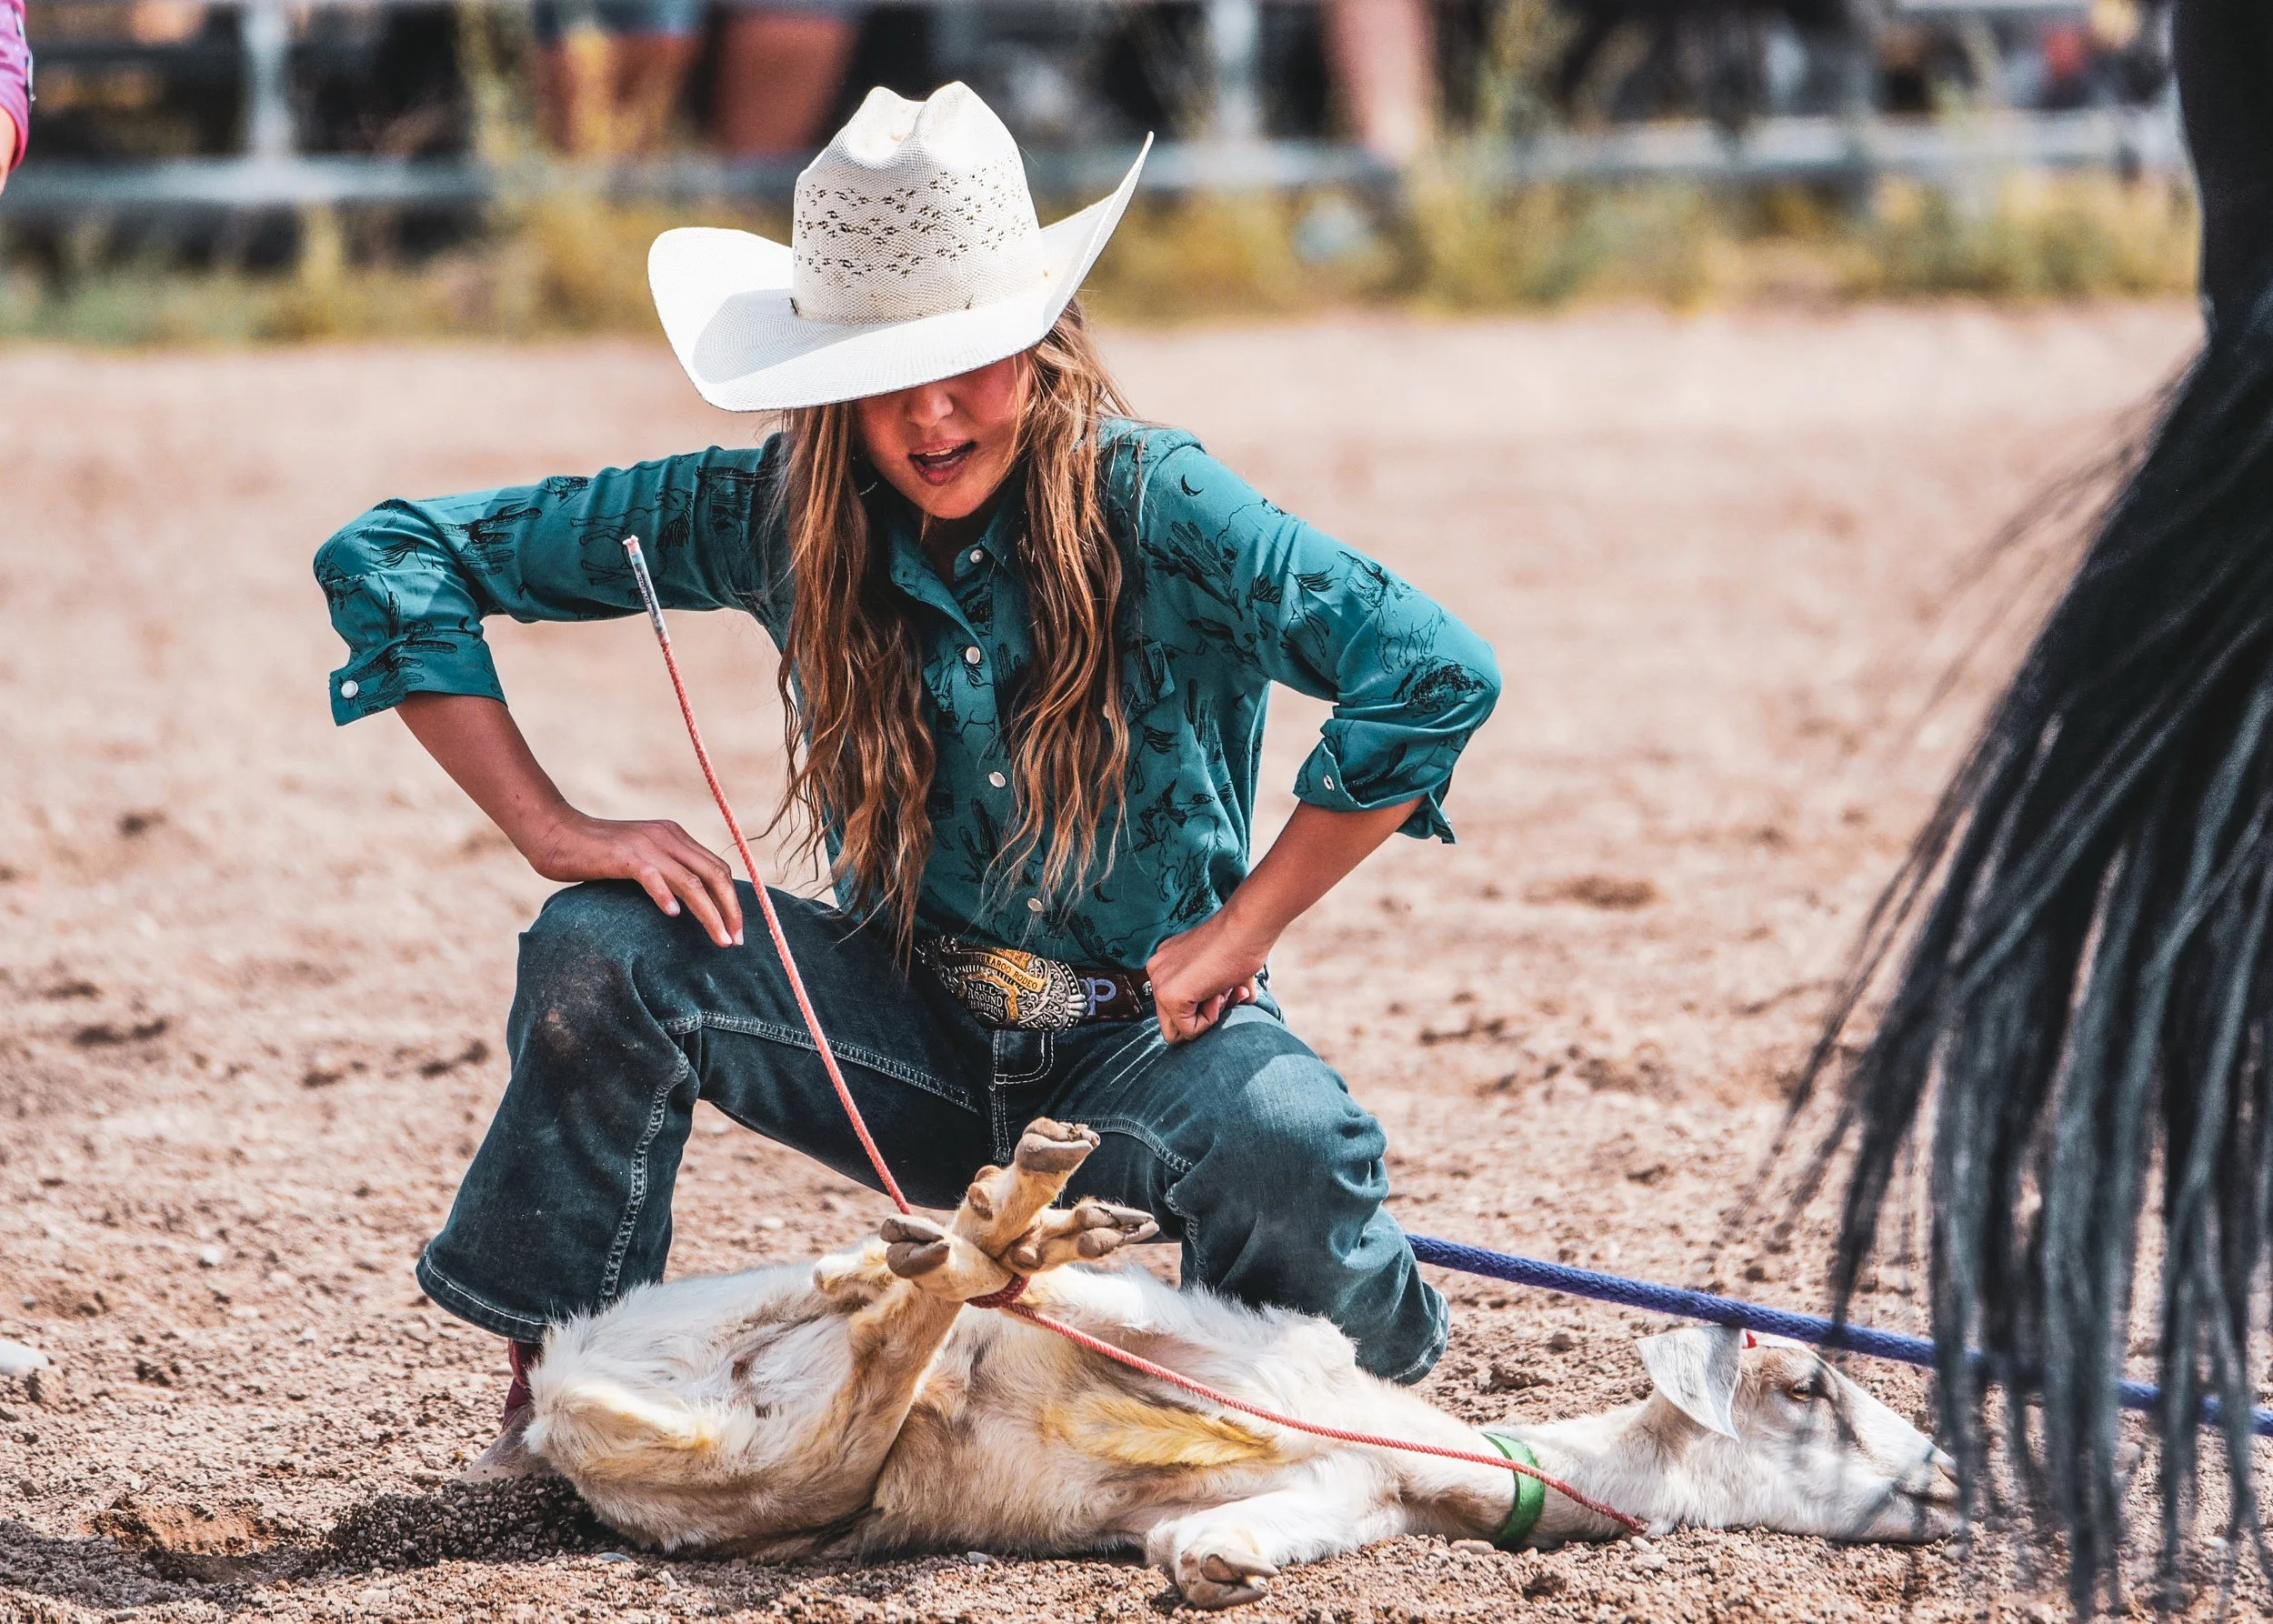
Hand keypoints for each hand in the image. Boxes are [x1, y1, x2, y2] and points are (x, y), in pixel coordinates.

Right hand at [527, 809, 744, 948]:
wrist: (556, 832)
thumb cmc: (595, 853)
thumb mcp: (641, 857)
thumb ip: (665, 870)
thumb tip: (687, 901)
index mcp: (675, 836)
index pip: (718, 868)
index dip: (732, 900)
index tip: (736, 930)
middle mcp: (668, 837)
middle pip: (716, 875)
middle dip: (731, 910)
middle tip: (736, 941)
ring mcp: (647, 846)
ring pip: (693, 882)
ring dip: (711, 914)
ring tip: (720, 939)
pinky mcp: (625, 856)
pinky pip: (653, 878)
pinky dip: (665, 896)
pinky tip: (673, 916)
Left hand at [1145, 906, 1268, 1043]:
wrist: (1247, 927)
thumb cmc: (1243, 943)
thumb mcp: (1221, 970)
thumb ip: (1217, 989)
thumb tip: (1240, 1000)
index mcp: (1167, 962)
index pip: (1176, 1005)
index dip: (1204, 1007)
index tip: (1225, 986)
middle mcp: (1157, 970)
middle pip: (1171, 1022)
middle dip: (1202, 1017)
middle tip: (1223, 993)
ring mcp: (1159, 982)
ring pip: (1178, 1031)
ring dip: (1208, 1017)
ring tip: (1223, 989)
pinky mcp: (1169, 995)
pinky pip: (1190, 1031)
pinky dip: (1211, 1020)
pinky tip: (1219, 992)